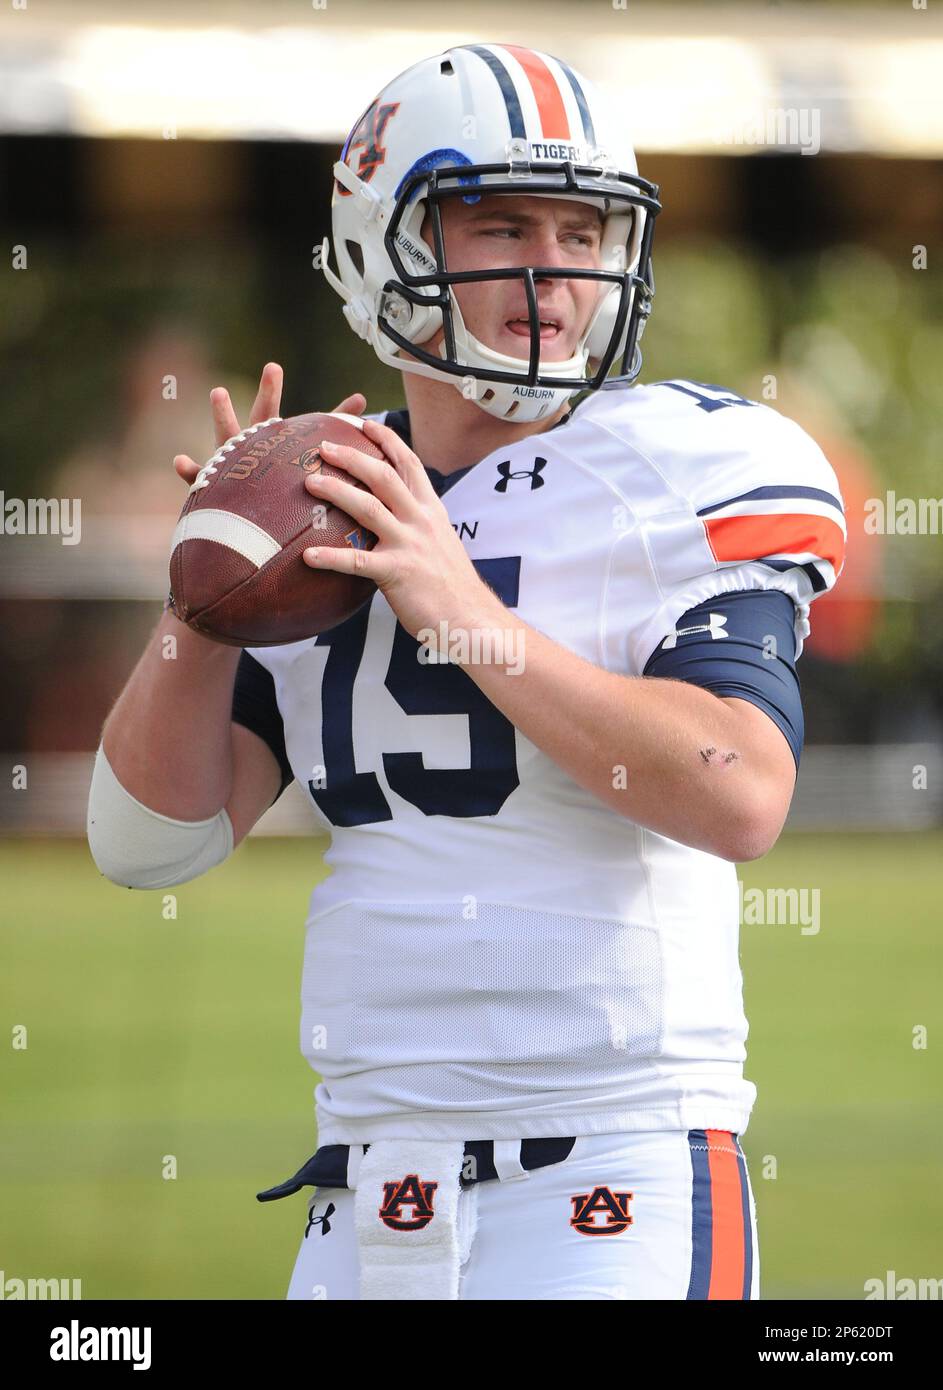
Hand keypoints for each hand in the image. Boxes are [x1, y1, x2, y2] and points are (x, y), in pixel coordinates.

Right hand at [171, 361, 367, 486]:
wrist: (233, 526)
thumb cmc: (265, 490)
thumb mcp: (298, 462)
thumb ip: (329, 433)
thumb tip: (363, 406)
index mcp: (270, 443)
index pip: (285, 418)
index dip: (288, 397)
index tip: (284, 369)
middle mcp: (249, 447)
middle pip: (262, 418)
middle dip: (269, 394)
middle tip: (277, 368)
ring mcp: (227, 463)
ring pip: (226, 438)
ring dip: (224, 415)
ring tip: (221, 391)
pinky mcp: (210, 486)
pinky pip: (197, 479)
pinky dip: (189, 469)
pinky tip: (181, 460)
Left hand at [300, 417, 495, 641]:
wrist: (471, 618)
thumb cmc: (452, 587)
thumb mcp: (440, 544)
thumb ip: (419, 527)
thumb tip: (395, 519)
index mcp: (431, 511)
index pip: (409, 464)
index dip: (387, 441)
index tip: (365, 424)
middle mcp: (421, 521)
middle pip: (383, 476)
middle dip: (351, 457)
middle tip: (322, 447)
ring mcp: (409, 545)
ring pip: (368, 507)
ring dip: (336, 491)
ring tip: (310, 483)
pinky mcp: (397, 573)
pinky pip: (357, 562)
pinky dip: (330, 557)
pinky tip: (307, 556)